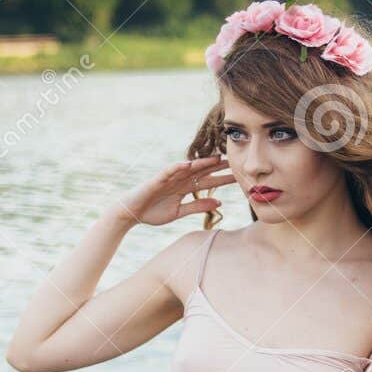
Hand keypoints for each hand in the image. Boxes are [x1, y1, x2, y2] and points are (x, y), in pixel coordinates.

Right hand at [114, 155, 235, 227]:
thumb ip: (198, 206)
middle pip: (203, 171)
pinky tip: (189, 164)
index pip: (208, 181)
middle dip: (219, 167)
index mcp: (186, 188)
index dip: (223, 178)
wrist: (131, 212)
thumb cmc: (153, 212)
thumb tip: (219, 202)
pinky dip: (178, 167)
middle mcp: (180, 180)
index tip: (240, 177)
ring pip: (189, 168)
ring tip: (217, 158)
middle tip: (237, 162)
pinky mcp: (158, 179)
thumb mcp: (180, 212)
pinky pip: (169, 171)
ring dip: (203, 163)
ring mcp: (170, 178)